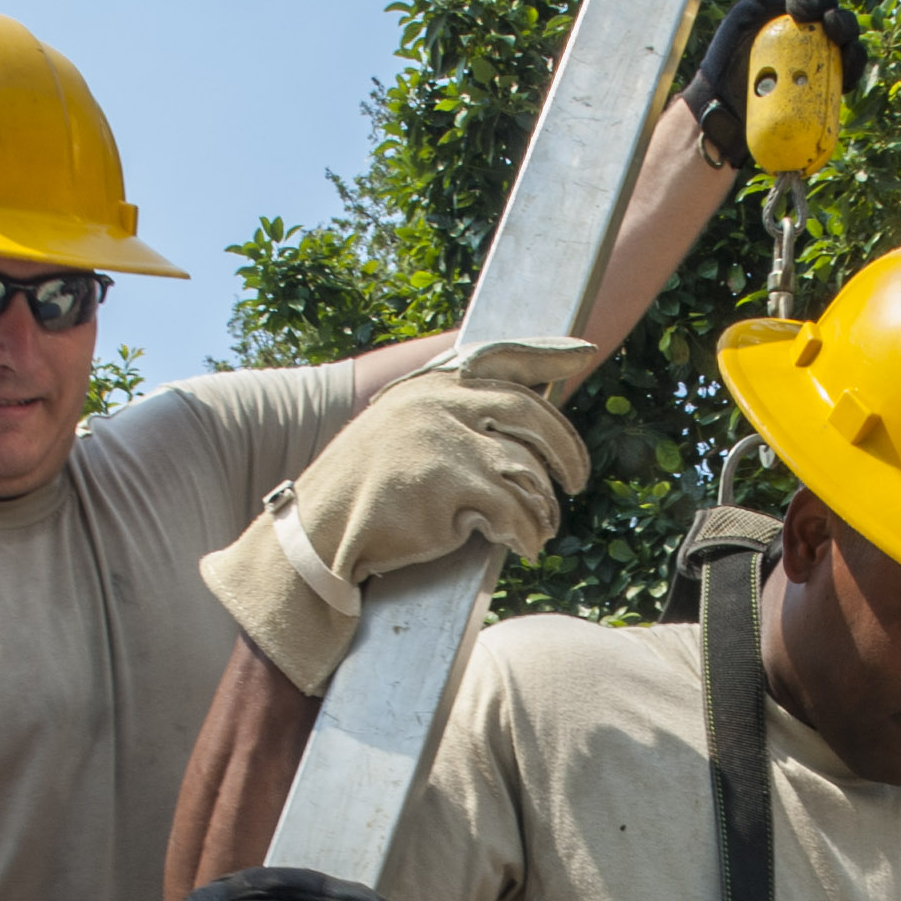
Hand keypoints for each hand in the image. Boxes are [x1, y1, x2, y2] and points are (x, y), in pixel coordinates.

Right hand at [199, 340, 594, 692]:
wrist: (317, 537)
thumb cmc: (362, 496)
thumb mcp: (399, 435)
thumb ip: (447, 420)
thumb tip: (511, 432)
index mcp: (428, 386)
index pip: (501, 357)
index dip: (548, 354)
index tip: (582, 354)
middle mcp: (437, 404)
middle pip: (529, 413)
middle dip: (565, 449)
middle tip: (578, 480)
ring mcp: (445, 441)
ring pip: (527, 468)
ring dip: (544, 505)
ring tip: (543, 527)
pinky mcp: (450, 484)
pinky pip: (515, 509)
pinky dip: (528, 532)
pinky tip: (527, 547)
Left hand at [684, 0, 871, 171]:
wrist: (725, 104)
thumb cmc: (727, 56)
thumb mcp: (744, 14)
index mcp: (787, 1)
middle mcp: (807, 23)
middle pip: (829, 2)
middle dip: (822, 1)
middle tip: (800, 10)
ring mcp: (819, 50)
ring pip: (846, 32)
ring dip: (845, 26)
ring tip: (831, 31)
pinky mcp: (827, 79)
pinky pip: (849, 67)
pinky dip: (854, 63)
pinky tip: (846, 64)